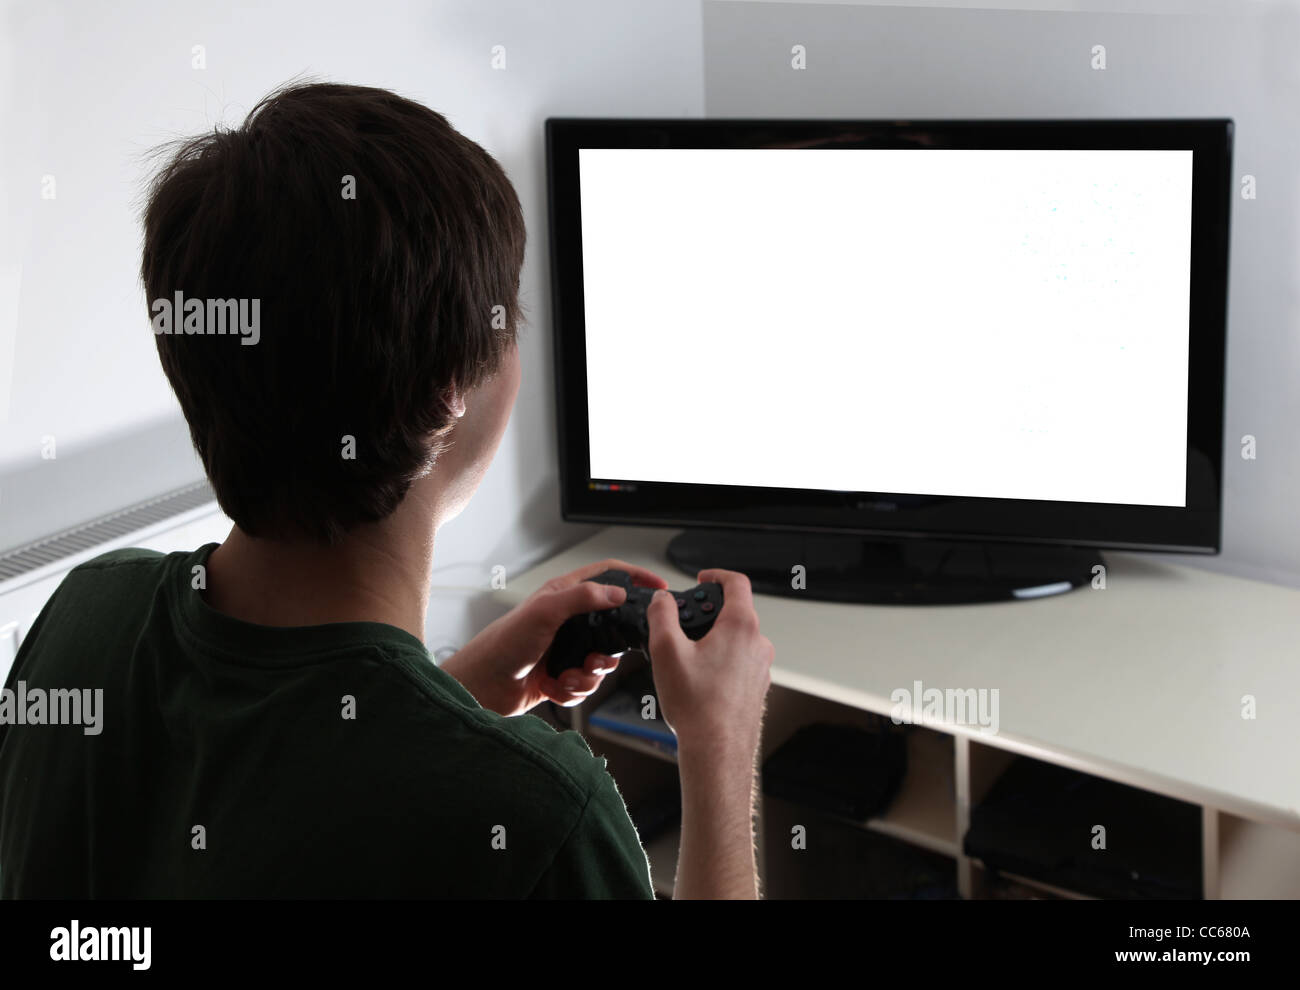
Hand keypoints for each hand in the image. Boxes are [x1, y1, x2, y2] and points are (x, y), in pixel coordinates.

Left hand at [439, 559, 668, 716]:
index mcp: (564, 596)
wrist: (481, 688)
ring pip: (601, 663)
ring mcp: (566, 650)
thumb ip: (582, 597)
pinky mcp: (562, 676)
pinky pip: (587, 685)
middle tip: (597, 660)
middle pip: (612, 629)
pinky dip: (574, 690)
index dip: (634, 577)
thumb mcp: (544, 612)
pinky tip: (555, 688)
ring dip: (589, 676)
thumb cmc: (503, 644)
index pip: (608, 575)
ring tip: (568, 677)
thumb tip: (617, 591)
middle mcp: (568, 621)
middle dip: (609, 651)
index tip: (658, 587)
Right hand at [646, 569, 773, 761]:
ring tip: (686, 659)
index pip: (737, 583)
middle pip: (735, 613)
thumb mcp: (666, 651)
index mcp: (741, 627)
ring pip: (737, 640)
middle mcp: (758, 644)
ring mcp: (760, 667)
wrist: (717, 751)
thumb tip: (662, 601)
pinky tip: (699, 681)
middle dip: (708, 614)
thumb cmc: (697, 706)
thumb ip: (662, 616)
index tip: (703, 579)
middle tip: (683, 625)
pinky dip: (721, 662)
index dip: (717, 575)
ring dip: (714, 640)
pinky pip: (739, 663)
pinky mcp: (757, 687)